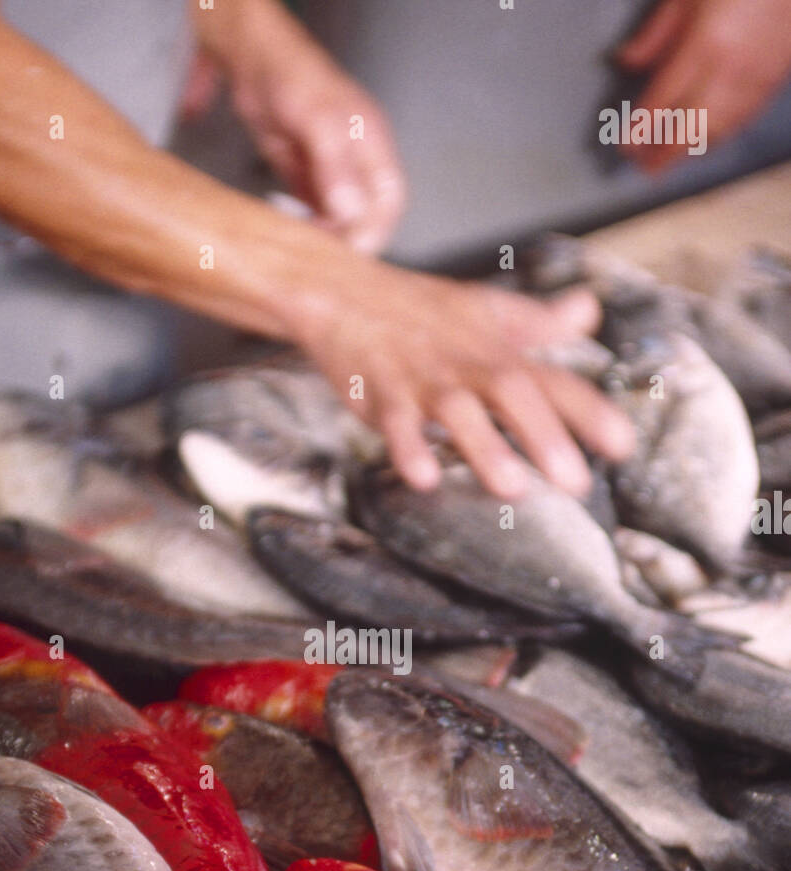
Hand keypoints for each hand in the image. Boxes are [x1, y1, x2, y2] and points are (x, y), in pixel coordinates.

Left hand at [198, 0, 405, 253]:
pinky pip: (314, 212)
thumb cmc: (291, 74)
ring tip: (301, 244)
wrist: (252, 60)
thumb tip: (350, 209)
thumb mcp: (317, 118)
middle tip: (319, 253)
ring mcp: (332, 172)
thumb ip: (335, 164)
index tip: (351, 251)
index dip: (377, 230)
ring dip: (325, 237)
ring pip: (340, 219)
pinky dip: (305, 227)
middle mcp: (356, 163)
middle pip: (366, 217)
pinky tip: (289, 231)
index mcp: (372, 147)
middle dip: (348, 239)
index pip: (389, 202)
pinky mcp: (307, 177)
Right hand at [294, 261, 635, 497]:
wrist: (342, 291)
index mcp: (499, 351)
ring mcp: (424, 378)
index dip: (590, 414)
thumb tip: (589, 313)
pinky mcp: (380, 392)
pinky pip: (395, 422)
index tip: (622, 446)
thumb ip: (540, 322)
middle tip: (575, 482)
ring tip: (513, 487)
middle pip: (514, 394)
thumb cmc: (419, 311)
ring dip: (486, 447)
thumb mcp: (486, 310)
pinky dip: (408, 447)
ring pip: (459, 411)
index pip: (554, 381)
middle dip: (545, 436)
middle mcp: (468, 363)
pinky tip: (424, 477)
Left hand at [617, 0, 790, 173]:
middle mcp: (731, 70)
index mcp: (704, 45)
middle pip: (690, 129)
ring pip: (719, 131)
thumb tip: (627, 61)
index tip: (627, 147)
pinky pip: (743, 120)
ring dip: (692, 148)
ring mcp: (757, 79)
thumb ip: (656, 32)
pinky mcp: (775, 80)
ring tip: (670, 156)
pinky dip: (720, 135)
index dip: (641, 130)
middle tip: (647, 167)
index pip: (662, 102)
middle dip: (666, 153)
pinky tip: (704, 138)